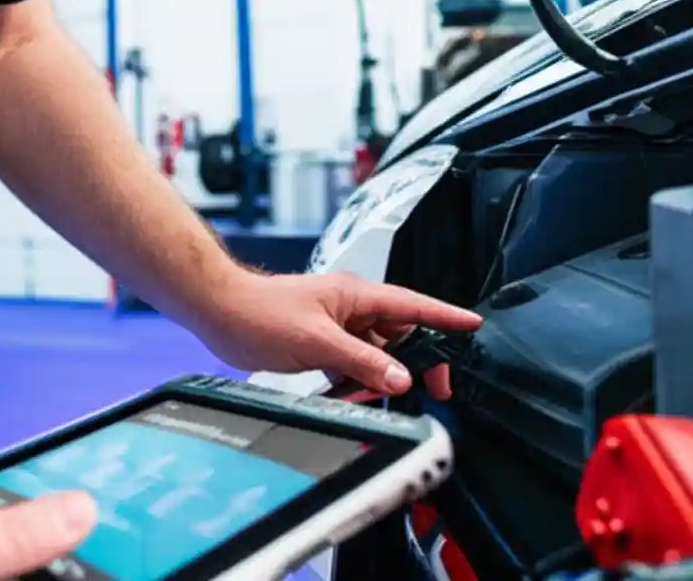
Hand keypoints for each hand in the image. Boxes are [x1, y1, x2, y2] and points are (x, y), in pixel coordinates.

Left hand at [194, 271, 481, 399]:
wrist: (220, 313)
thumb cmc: (261, 313)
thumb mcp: (318, 342)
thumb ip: (363, 361)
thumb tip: (401, 378)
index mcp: (357, 296)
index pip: (413, 306)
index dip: (445, 317)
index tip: (472, 326)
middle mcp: (351, 308)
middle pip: (400, 335)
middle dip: (417, 361)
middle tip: (435, 388)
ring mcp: (336, 326)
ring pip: (376, 353)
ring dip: (381, 376)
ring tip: (379, 396)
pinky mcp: (321, 343)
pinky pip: (352, 363)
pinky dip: (356, 381)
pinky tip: (351, 396)